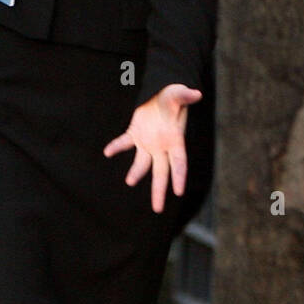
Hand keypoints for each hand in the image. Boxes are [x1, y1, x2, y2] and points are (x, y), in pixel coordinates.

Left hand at [103, 84, 201, 213]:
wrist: (160, 94)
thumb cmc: (172, 96)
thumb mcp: (178, 95)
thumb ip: (185, 96)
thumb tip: (196, 94)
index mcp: (175, 140)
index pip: (179, 162)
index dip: (179, 176)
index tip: (178, 191)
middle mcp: (161, 146)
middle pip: (161, 172)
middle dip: (159, 191)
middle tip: (158, 209)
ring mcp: (148, 142)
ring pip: (142, 163)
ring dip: (137, 172)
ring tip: (130, 181)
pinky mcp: (135, 134)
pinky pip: (125, 142)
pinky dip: (116, 146)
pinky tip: (107, 152)